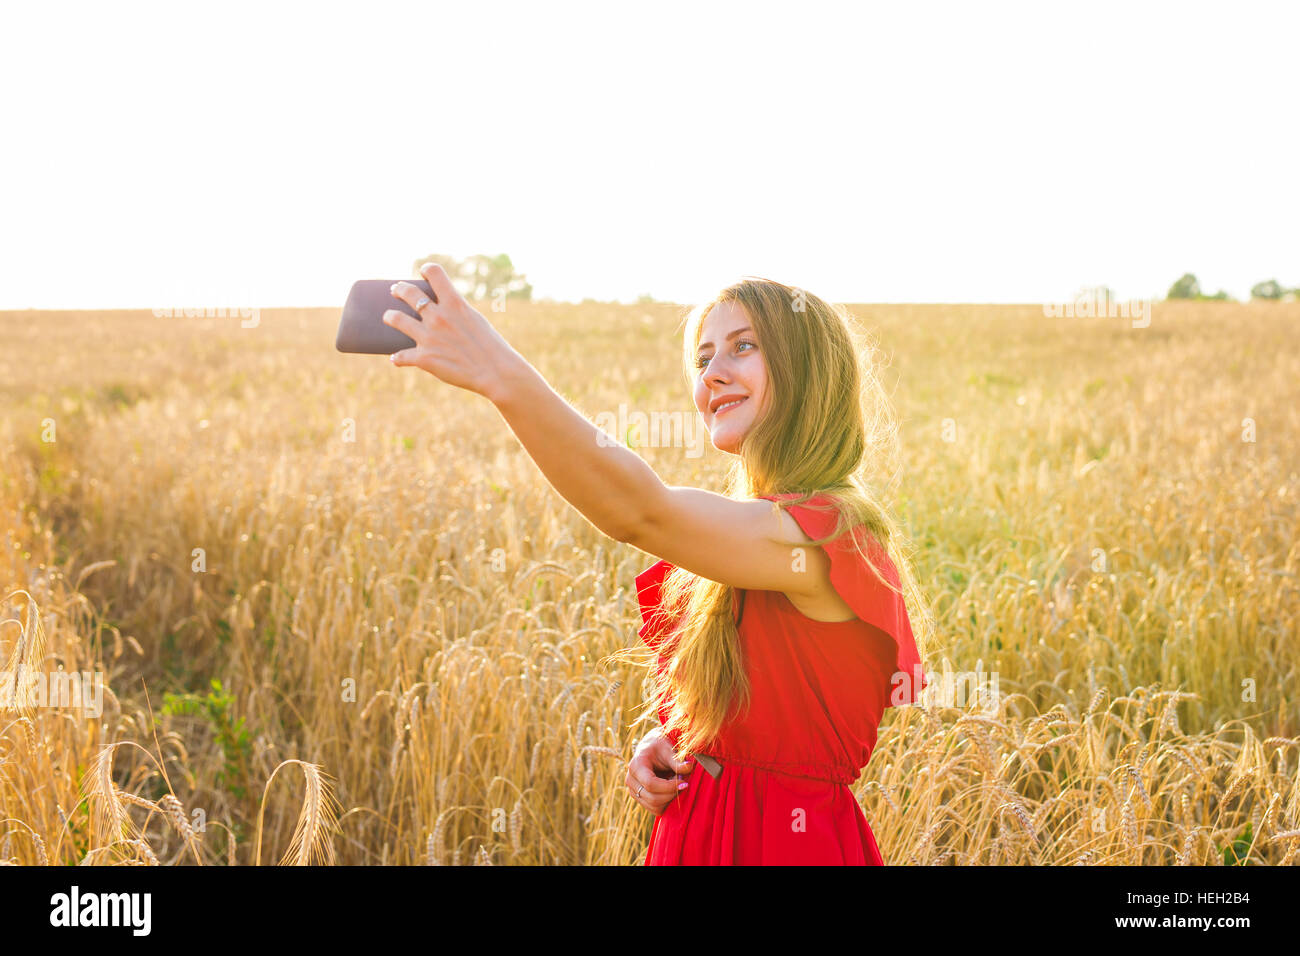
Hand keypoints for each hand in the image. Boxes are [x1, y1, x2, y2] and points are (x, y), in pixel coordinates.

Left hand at [383, 262, 521, 399]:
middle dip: (399, 289)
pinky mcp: (424, 358)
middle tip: (395, 290)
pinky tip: (396, 358)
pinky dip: (398, 357)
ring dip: (389, 316)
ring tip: (388, 317)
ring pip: (395, 319)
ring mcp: (428, 337)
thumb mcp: (476, 320)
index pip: (434, 273)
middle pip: (408, 293)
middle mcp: (438, 316)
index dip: (426, 269)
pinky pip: (401, 356)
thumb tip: (445, 312)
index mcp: (454, 303)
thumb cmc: (492, 346)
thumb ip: (458, 313)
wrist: (496, 372)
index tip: (423, 272)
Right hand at [626, 727, 692, 814]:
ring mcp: (633, 791)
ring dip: (670, 799)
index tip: (684, 782)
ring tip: (677, 785)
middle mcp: (631, 780)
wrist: (650, 749)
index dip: (669, 787)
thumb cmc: (659, 747)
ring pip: (654, 806)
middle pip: (652, 798)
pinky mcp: (640, 798)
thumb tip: (689, 767)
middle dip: (672, 794)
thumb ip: (677, 760)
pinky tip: (671, 791)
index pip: (650, 784)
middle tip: (684, 783)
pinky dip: (666, 803)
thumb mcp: (668, 749)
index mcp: (636, 766)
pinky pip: (654, 809)